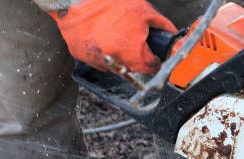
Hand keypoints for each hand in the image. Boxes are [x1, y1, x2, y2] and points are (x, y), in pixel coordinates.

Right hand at [49, 0, 175, 73]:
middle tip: (130, 37)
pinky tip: (100, 35)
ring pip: (115, 64)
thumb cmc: (107, 5)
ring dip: (118, 53)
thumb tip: (171, 31)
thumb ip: (159, 23)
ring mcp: (100, 63)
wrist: (72, 2)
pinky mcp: (84, 58)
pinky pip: (98, 58)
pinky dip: (102, 49)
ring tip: (113, 33)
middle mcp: (118, 64)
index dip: (155, 59)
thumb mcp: (141, 10)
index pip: (152, 68)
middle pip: (134, 67)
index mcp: (135, 55)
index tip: (153, 54)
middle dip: (136, 54)